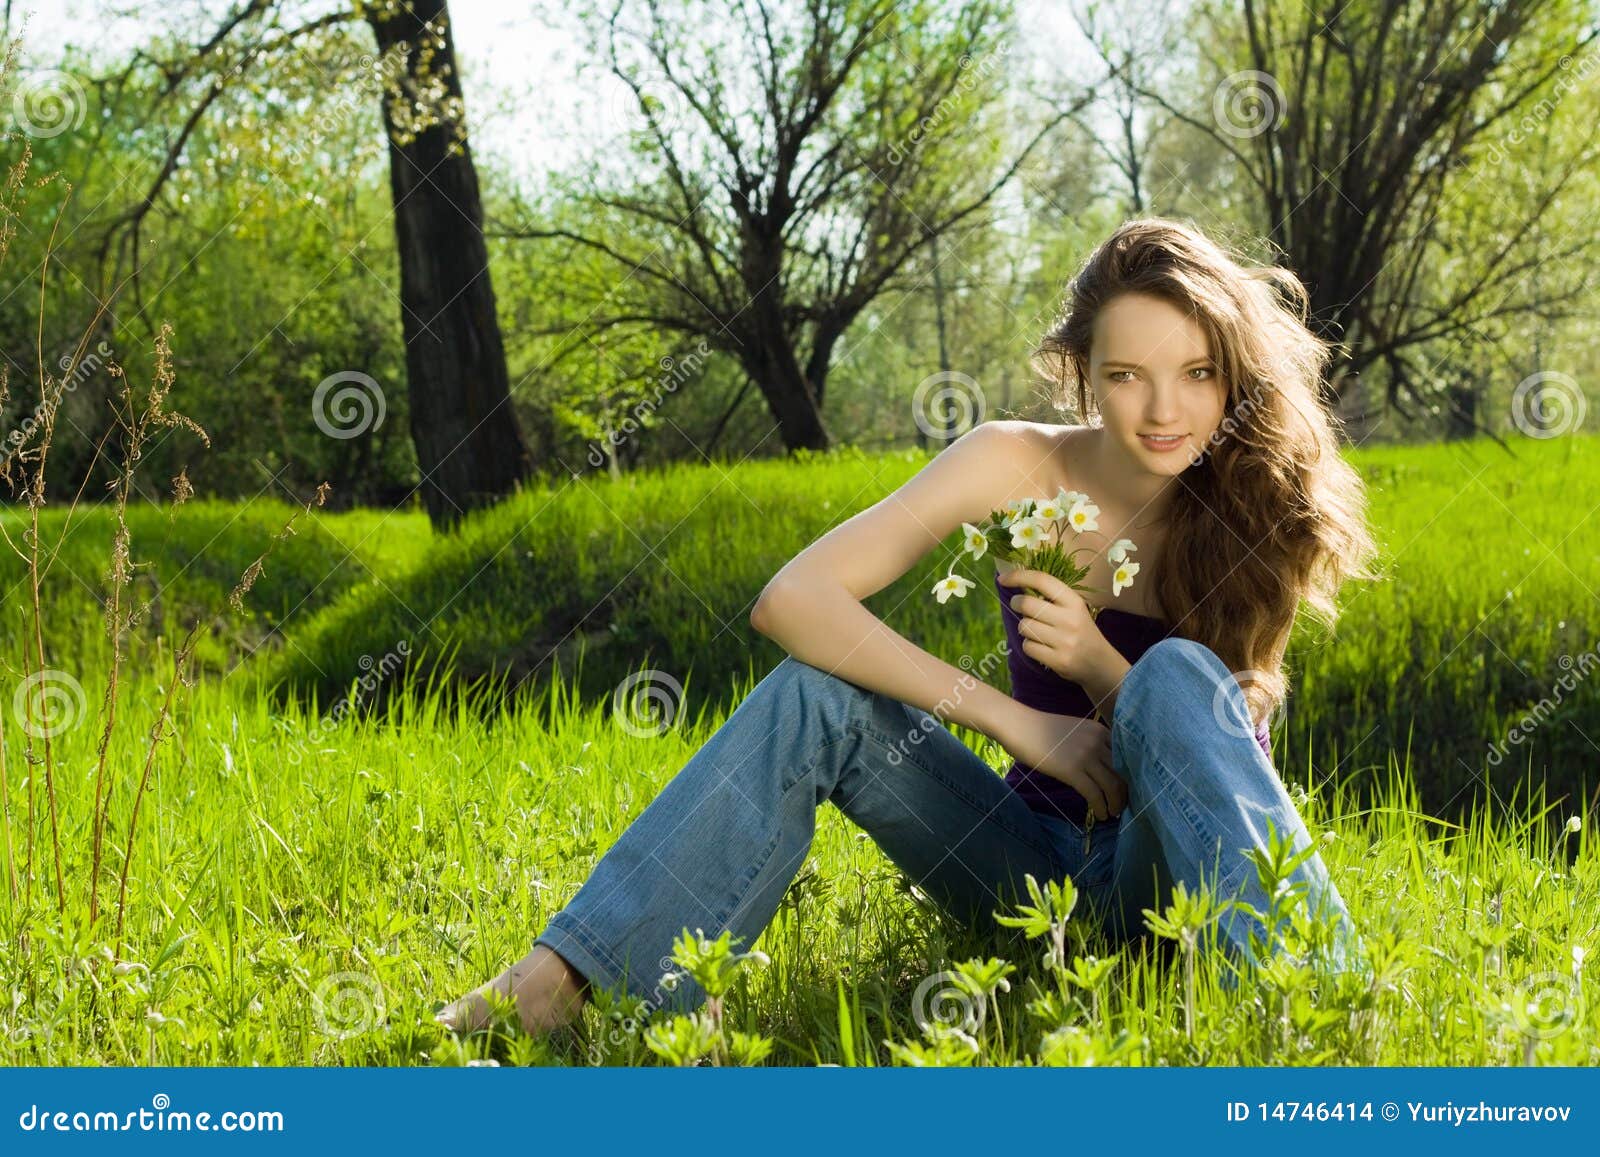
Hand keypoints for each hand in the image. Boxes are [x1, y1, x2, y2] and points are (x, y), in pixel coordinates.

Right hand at [996, 705, 1126, 820]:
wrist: (1019, 725)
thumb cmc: (1040, 729)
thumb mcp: (1074, 730)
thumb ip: (1090, 743)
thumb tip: (1101, 767)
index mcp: (1100, 731)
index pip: (1124, 757)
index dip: (1128, 776)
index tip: (1126, 789)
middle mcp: (1098, 742)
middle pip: (1122, 772)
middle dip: (1125, 793)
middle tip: (1121, 805)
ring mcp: (1086, 756)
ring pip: (1112, 786)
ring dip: (1115, 804)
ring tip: (1112, 813)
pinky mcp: (1072, 771)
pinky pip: (1094, 794)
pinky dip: (1100, 807)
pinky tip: (1099, 815)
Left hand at [997, 566, 1116, 686]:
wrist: (1100, 663)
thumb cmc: (1080, 630)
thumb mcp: (1073, 609)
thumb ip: (1050, 597)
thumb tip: (1015, 581)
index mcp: (1074, 601)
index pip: (1042, 580)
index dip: (1019, 576)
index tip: (1003, 578)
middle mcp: (1070, 619)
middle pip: (1026, 604)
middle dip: (1016, 603)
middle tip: (1019, 606)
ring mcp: (1064, 641)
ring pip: (1024, 626)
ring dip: (1025, 628)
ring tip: (1038, 631)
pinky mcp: (1058, 660)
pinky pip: (1028, 647)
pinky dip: (1030, 646)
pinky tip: (1042, 647)